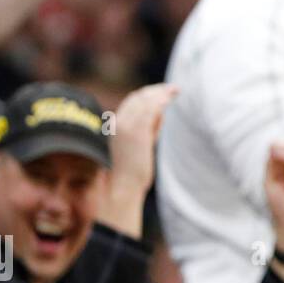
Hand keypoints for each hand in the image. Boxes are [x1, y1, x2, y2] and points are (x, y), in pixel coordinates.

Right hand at [101, 84, 177, 237]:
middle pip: (135, 100)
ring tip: (173, 90)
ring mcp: (125, 126)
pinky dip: (161, 100)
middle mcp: (115, 124)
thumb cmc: (123, 180)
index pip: (129, 106)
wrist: (113, 193)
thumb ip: (147, 133)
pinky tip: (170, 95)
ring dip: (159, 93)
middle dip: (152, 92)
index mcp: (110, 129)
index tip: (157, 95)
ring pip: (143, 102)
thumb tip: (160, 116)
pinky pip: (150, 109)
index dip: (143, 98)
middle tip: (168, 89)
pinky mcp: (136, 131)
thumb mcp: (136, 152)